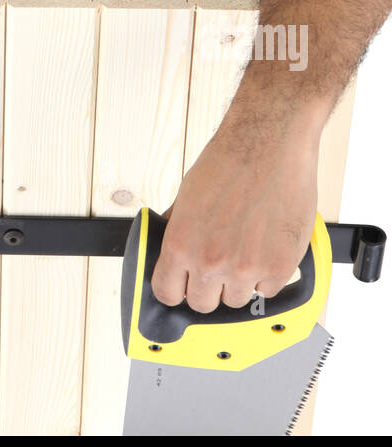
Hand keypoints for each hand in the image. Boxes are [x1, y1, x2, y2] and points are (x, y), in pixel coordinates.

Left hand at [150, 122, 319, 312]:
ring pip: (238, 300)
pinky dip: (268, 274)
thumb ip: (179, 228)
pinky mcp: (279, 267)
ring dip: (240, 282)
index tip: (183, 286)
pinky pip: (269, 290)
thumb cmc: (229, 161)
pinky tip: (266, 245)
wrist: (268, 143)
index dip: (176, 290)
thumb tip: (171, 252)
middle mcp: (211, 262)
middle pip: (203, 304)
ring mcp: (247, 269)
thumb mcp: (187, 195)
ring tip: (245, 248)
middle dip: (209, 287)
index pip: (167, 294)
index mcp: (182, 244)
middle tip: (218, 265)